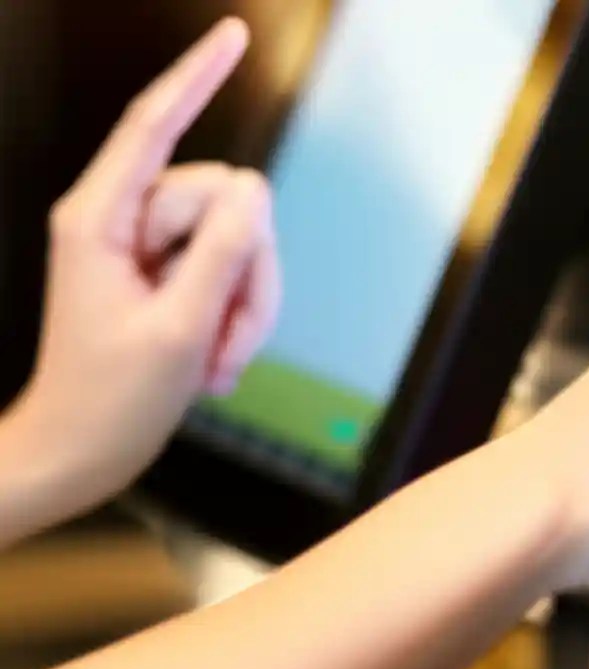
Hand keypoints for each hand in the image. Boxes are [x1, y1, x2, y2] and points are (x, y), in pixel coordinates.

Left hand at [10, 19, 278, 514]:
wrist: (80, 454)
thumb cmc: (110, 401)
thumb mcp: (180, 328)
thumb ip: (222, 251)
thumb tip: (253, 192)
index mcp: (100, 219)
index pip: (154, 126)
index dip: (196, 77)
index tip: (234, 35)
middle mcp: (124, 221)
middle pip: (222, 198)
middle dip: (245, 271)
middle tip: (227, 339)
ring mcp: (150, 250)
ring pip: (240, 238)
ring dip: (245, 304)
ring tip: (220, 359)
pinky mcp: (171, 276)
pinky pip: (236, 269)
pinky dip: (239, 316)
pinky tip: (218, 361)